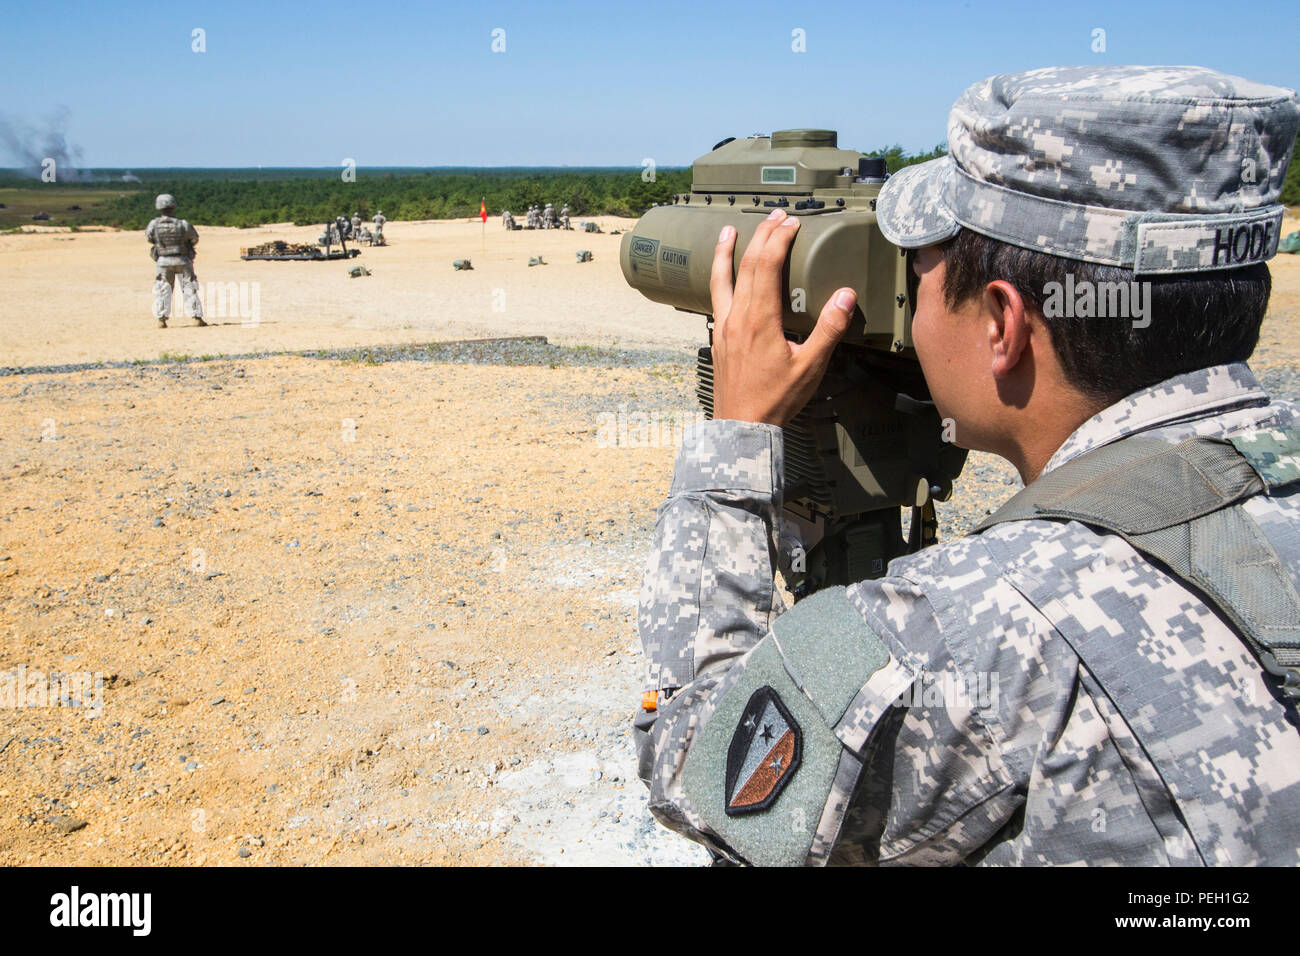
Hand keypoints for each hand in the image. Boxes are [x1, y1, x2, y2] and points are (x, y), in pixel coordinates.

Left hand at [710, 209, 856, 427]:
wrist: (741, 427)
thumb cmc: (776, 400)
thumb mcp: (811, 366)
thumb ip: (829, 329)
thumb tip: (845, 295)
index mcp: (760, 319)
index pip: (766, 266)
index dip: (778, 239)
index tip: (792, 223)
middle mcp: (737, 317)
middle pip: (746, 265)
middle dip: (761, 236)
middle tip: (775, 216)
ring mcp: (724, 327)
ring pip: (721, 279)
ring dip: (725, 252)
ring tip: (728, 231)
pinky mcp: (718, 339)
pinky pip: (715, 298)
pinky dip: (719, 278)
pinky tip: (722, 277)